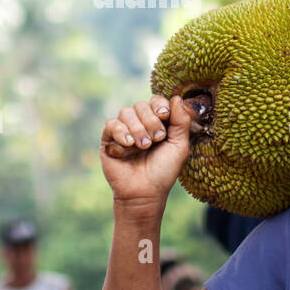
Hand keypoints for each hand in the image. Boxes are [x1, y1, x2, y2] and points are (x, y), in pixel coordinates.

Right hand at [100, 94, 191, 215]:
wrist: (145, 192)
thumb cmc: (163, 171)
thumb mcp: (179, 146)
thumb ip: (181, 121)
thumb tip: (177, 97)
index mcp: (157, 123)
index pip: (155, 101)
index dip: (159, 105)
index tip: (165, 116)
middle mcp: (139, 124)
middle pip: (141, 105)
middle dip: (150, 122)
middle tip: (156, 140)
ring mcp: (123, 131)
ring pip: (126, 113)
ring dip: (137, 129)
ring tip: (142, 147)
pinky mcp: (108, 140)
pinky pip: (111, 124)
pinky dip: (121, 132)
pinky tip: (129, 145)